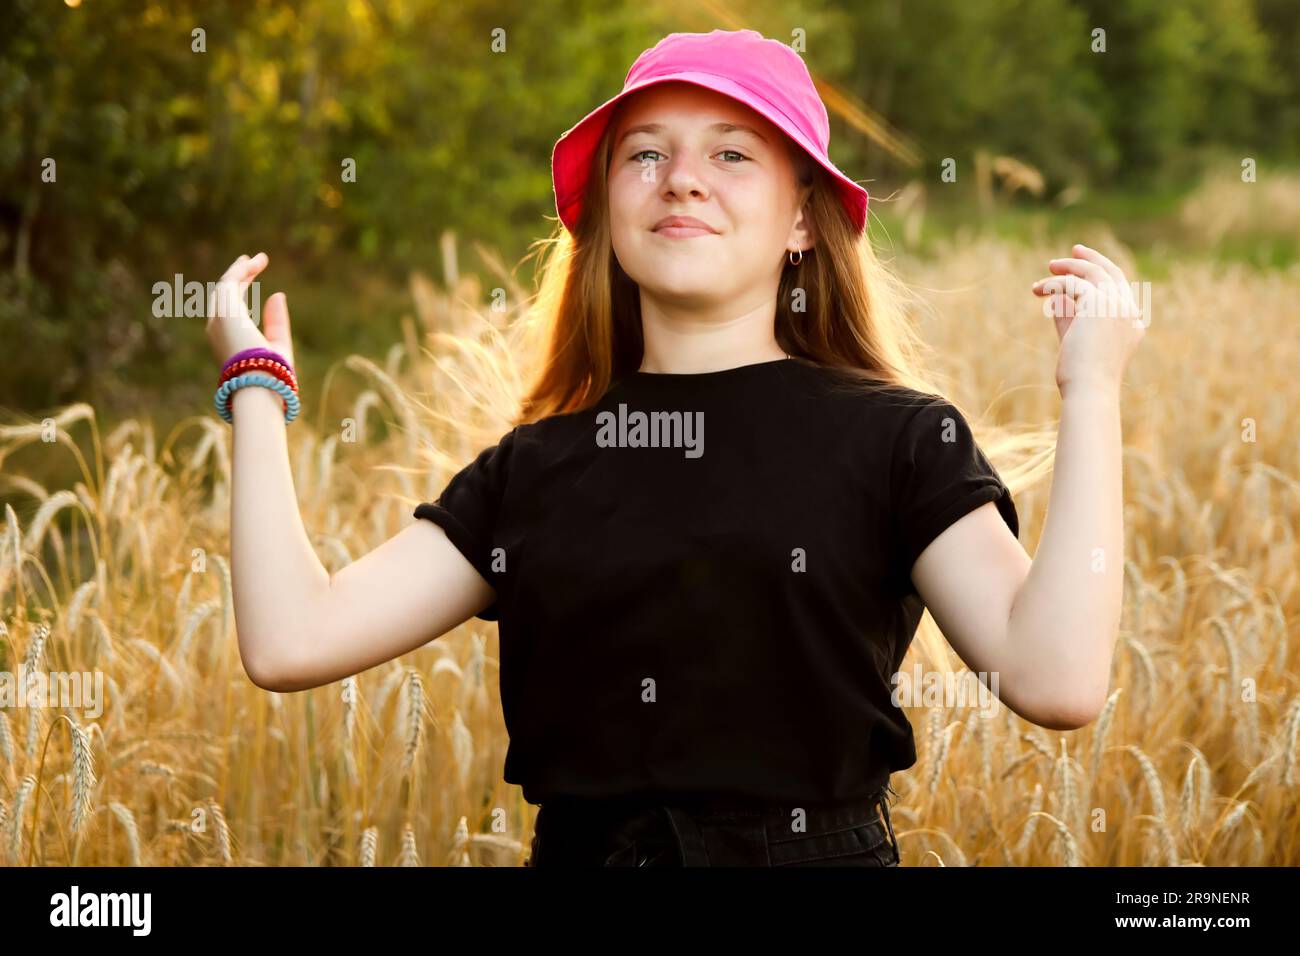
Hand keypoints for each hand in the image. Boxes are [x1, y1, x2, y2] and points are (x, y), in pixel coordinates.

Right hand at [206, 252, 295, 371]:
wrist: (261, 386)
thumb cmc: (271, 374)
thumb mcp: (277, 344)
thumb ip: (276, 321)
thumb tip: (277, 294)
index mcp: (226, 339)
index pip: (230, 308)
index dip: (240, 290)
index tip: (253, 276)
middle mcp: (216, 328)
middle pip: (224, 295)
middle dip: (237, 277)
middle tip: (252, 261)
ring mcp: (218, 319)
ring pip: (226, 286)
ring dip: (241, 270)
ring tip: (258, 258)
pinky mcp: (226, 311)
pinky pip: (230, 282)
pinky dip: (241, 270)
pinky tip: (255, 262)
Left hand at [1031, 243, 1144, 397]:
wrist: (1089, 390)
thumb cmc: (1081, 377)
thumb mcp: (1075, 342)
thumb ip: (1069, 318)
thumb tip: (1055, 299)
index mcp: (1132, 325)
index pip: (1120, 291)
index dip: (1102, 275)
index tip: (1082, 268)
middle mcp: (1128, 312)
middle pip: (1112, 274)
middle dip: (1093, 259)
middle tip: (1075, 249)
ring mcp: (1116, 306)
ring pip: (1092, 273)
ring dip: (1070, 267)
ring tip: (1050, 267)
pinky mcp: (1098, 303)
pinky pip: (1072, 284)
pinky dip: (1053, 284)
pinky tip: (1037, 289)